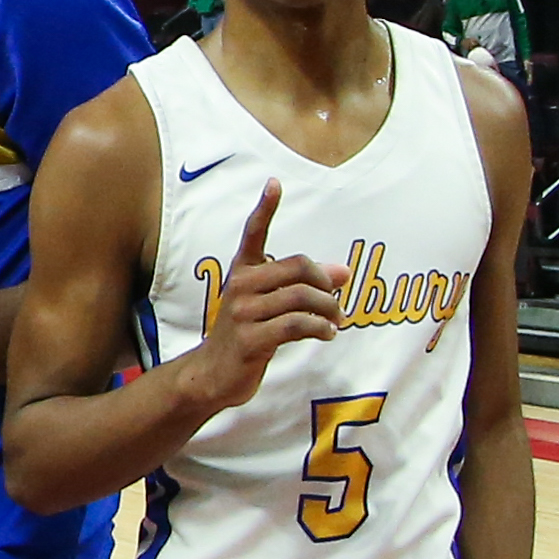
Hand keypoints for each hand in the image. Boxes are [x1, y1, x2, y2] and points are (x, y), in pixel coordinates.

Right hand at [185, 182, 345, 413]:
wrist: (213, 375)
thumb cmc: (247, 335)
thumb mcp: (272, 305)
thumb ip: (306, 286)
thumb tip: (345, 272)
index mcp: (242, 273)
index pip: (254, 234)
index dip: (265, 208)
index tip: (275, 183)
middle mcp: (240, 287)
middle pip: (298, 268)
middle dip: (326, 286)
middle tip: (336, 303)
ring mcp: (243, 313)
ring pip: (303, 298)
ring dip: (329, 311)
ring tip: (335, 322)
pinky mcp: (250, 339)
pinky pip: (297, 325)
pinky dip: (320, 328)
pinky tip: (326, 334)